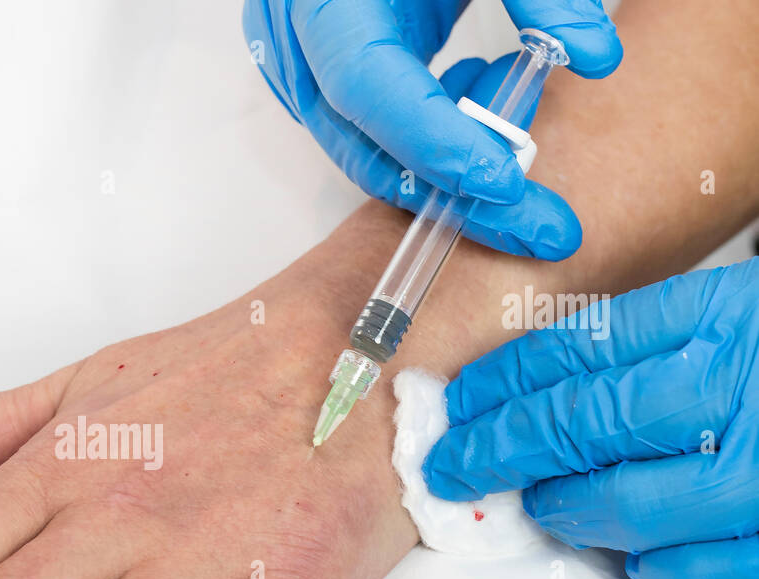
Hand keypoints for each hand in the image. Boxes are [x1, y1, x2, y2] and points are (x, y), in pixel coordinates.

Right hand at [242, 0, 620, 258]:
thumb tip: (598, 58)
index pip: (370, 88)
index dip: (435, 143)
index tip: (508, 184)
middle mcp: (294, 38)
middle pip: (365, 145)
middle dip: (455, 196)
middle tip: (544, 228)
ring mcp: (293, 64)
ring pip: (361, 152)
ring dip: (440, 174)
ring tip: (518, 160)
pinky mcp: (309, 75)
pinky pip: (362, 134)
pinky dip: (422, 145)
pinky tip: (478, 115)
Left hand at [423, 259, 758, 578]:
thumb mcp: (745, 313)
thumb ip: (663, 337)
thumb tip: (542, 382)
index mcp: (728, 317)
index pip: (579, 347)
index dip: (502, 380)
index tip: (457, 400)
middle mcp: (740, 392)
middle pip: (579, 420)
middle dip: (497, 447)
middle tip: (455, 461)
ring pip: (620, 506)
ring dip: (565, 509)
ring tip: (546, 502)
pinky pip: (687, 576)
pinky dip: (649, 570)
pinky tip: (640, 551)